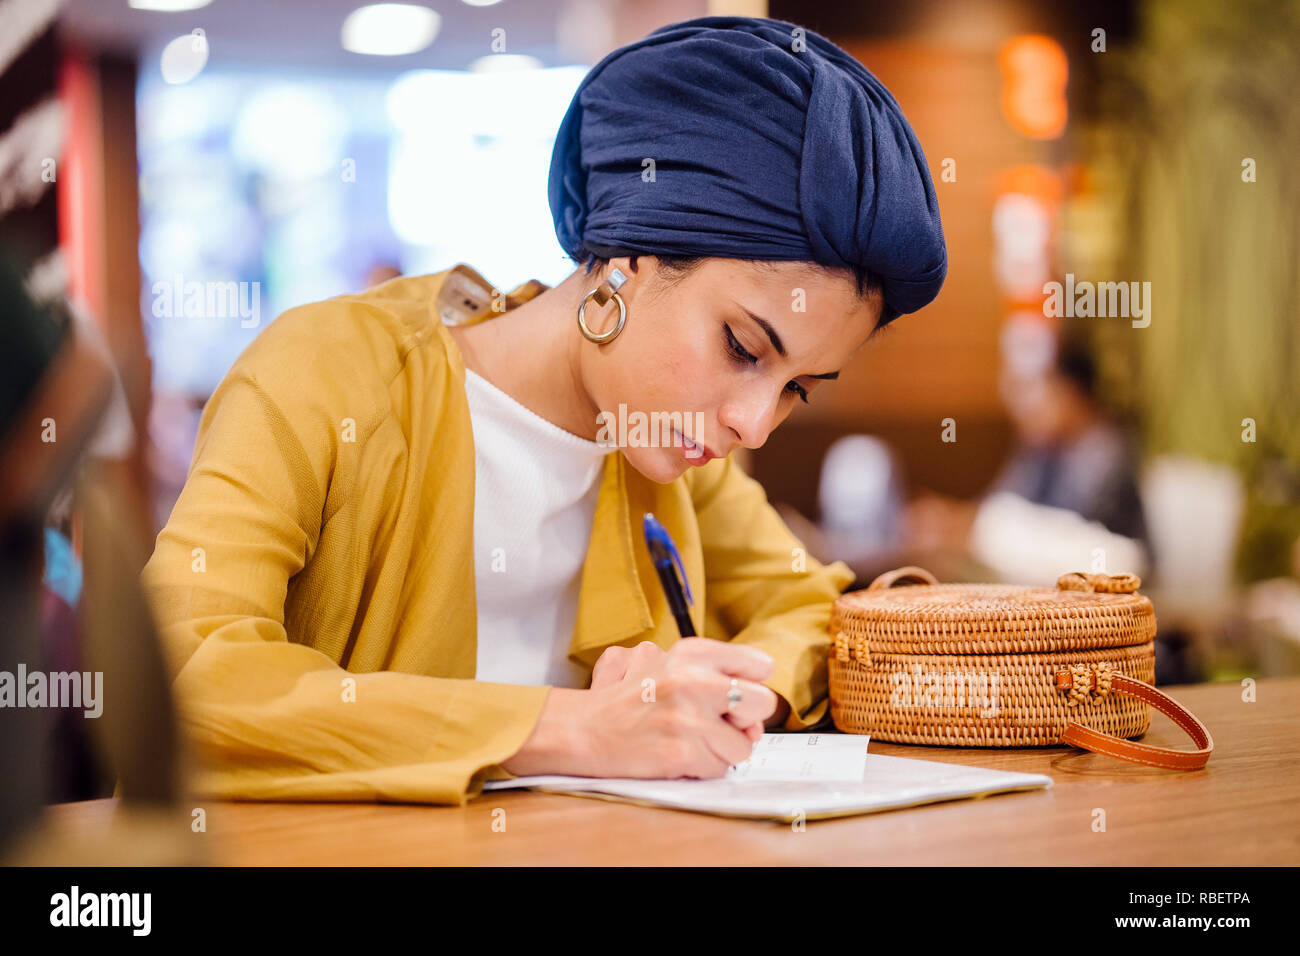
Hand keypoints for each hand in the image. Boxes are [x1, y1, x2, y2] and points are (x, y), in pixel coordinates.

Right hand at [502, 638, 776, 778]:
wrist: (583, 730)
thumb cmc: (622, 699)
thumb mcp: (658, 659)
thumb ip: (708, 671)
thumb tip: (748, 705)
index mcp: (691, 653)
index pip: (758, 665)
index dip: (751, 685)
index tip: (736, 696)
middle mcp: (694, 680)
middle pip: (762, 703)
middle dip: (745, 720)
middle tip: (719, 724)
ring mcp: (689, 717)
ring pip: (743, 745)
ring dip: (721, 750)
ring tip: (689, 741)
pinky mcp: (683, 752)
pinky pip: (719, 768)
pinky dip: (703, 768)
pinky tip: (678, 756)